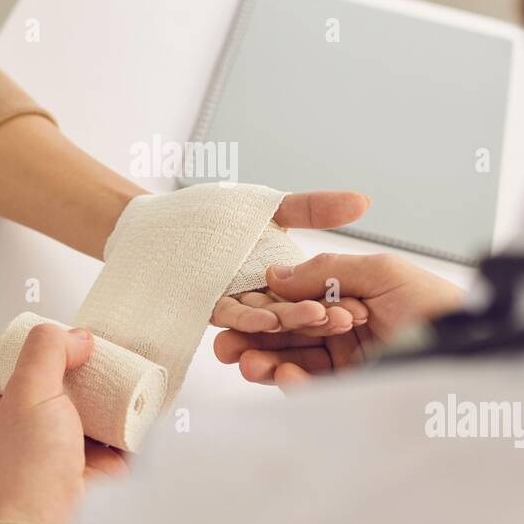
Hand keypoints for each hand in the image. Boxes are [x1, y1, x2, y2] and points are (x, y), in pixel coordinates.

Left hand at [0, 324, 126, 523]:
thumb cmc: (23, 472)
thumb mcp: (25, 393)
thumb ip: (46, 352)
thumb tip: (75, 336)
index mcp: (4, 413)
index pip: (27, 370)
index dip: (50, 351)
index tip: (73, 336)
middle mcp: (36, 431)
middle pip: (68, 388)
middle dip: (90, 372)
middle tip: (109, 352)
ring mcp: (69, 450)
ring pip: (97, 411)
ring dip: (115, 394)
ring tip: (132, 371)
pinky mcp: (102, 467)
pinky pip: (124, 435)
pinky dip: (136, 420)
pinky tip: (145, 403)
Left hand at [209, 191, 371, 334]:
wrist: (162, 219)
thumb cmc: (214, 214)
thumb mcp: (271, 208)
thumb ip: (313, 209)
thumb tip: (361, 202)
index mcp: (284, 280)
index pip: (316, 295)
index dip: (339, 301)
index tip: (361, 305)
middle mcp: (262, 298)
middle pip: (295, 313)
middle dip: (320, 316)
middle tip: (343, 319)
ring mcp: (236, 307)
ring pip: (266, 320)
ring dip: (288, 321)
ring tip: (312, 317)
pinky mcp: (208, 309)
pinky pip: (230, 317)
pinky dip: (247, 320)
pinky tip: (263, 321)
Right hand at [214, 253, 465, 386]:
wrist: (475, 351)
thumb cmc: (437, 305)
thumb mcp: (381, 271)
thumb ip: (326, 270)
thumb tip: (275, 274)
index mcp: (346, 296)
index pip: (292, 301)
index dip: (263, 306)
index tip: (234, 310)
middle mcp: (341, 328)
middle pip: (285, 333)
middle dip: (253, 339)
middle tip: (225, 344)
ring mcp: (345, 361)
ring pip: (292, 361)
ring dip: (264, 362)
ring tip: (246, 363)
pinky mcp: (351, 391)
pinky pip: (313, 387)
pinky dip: (293, 382)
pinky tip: (282, 375)